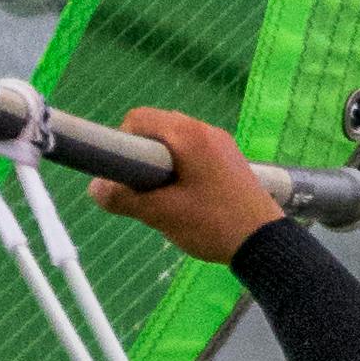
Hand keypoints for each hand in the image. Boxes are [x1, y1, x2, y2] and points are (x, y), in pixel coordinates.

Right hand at [90, 108, 277, 264]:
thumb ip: (124, 198)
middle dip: (141, 155)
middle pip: (157, 128)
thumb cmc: (212, 223)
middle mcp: (205, 129)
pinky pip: (193, 153)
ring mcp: (220, 143)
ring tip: (163, 197)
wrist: (264, 241)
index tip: (122, 173)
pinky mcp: (229, 158)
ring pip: (175, 142)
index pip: (139, 118)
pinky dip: (180, 168)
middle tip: (141, 188)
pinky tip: (185, 198)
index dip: (121, 142)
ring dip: (161, 164)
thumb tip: (95, 188)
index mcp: (187, 134)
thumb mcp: (161, 214)